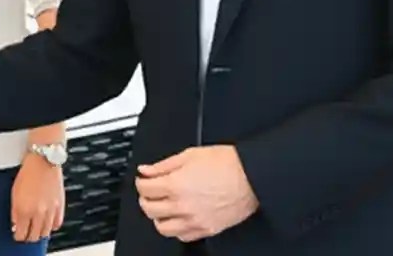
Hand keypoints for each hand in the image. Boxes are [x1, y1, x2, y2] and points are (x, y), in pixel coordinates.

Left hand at [11, 151, 65, 242]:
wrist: (43, 160)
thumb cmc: (28, 173)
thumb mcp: (14, 193)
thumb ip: (15, 212)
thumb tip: (16, 224)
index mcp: (24, 210)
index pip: (21, 234)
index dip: (18, 236)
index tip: (17, 234)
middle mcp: (38, 212)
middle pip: (34, 236)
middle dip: (28, 236)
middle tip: (25, 233)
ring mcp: (50, 210)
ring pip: (46, 233)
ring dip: (40, 233)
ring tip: (35, 229)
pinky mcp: (60, 206)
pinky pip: (57, 224)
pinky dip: (51, 226)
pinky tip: (47, 222)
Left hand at [134, 145, 257, 241]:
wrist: (251, 176)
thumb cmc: (226, 164)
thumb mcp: (189, 155)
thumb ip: (163, 165)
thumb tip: (146, 170)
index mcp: (176, 185)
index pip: (145, 189)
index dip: (141, 182)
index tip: (144, 180)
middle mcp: (182, 205)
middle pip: (149, 209)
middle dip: (145, 198)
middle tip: (150, 192)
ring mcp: (194, 220)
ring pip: (163, 228)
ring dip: (158, 217)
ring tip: (162, 207)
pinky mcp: (207, 229)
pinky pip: (183, 237)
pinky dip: (177, 228)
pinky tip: (179, 218)